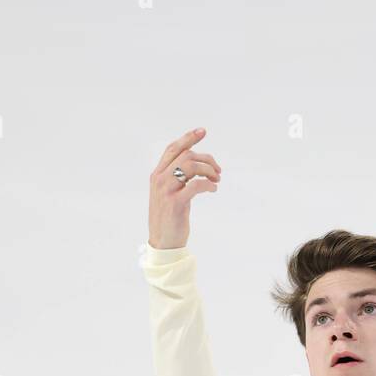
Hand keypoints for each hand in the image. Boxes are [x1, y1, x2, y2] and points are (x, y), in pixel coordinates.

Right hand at [148, 126, 221, 249]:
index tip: (202, 131)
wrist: (163, 244)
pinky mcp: (176, 203)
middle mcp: (160, 179)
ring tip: (217, 179)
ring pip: (191, 166)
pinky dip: (208, 184)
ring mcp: (167, 190)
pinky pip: (196, 185)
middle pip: (186, 155)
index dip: (188, 138)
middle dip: (206, 158)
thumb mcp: (169, 195)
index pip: (173, 148)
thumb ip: (177, 179)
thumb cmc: (169, 220)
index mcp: (157, 175)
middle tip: (218, 170)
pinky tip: (213, 189)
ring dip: (209, 170)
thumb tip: (197, 167)